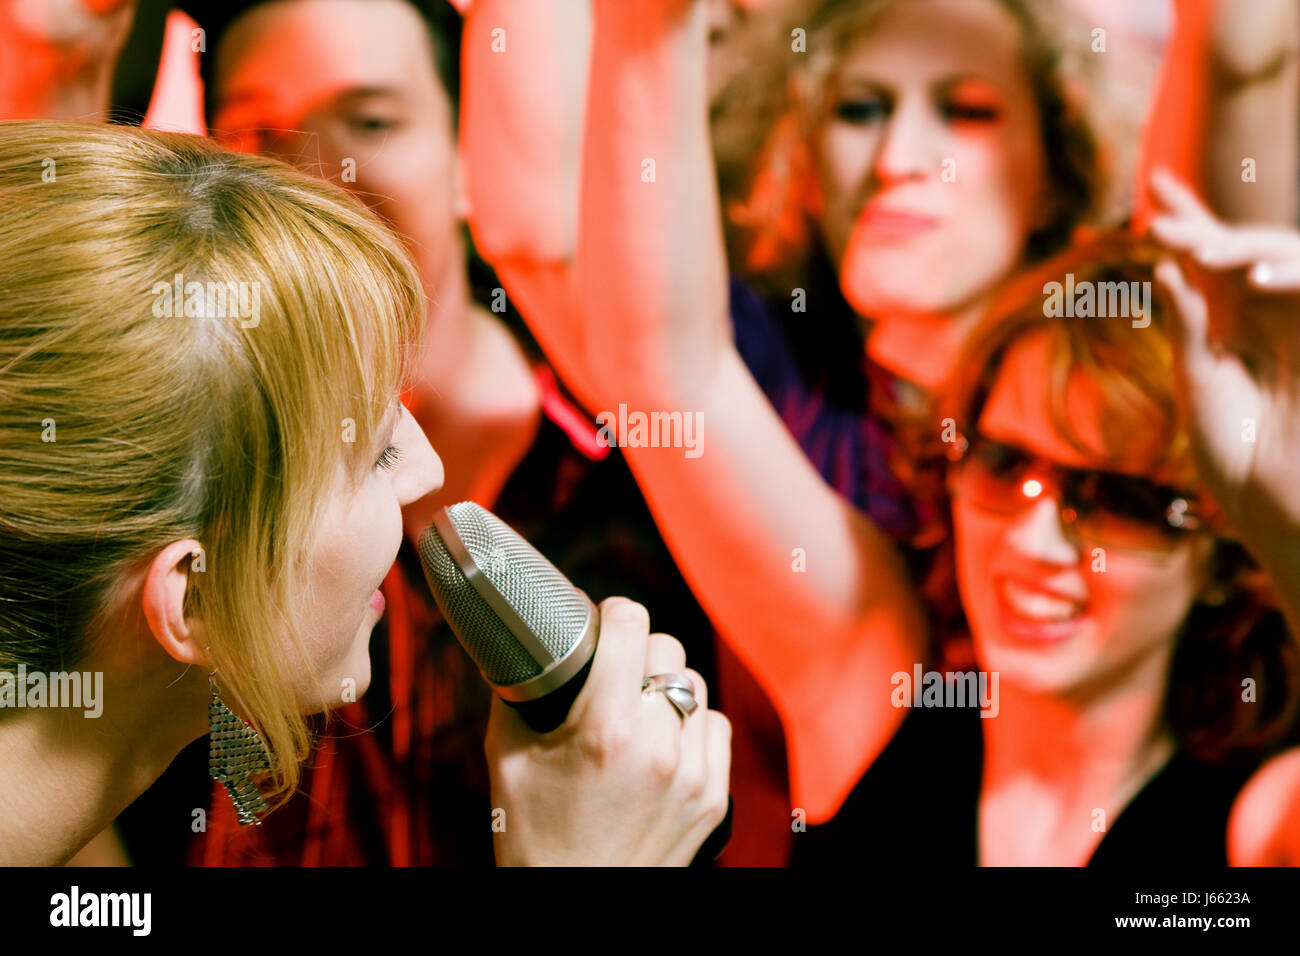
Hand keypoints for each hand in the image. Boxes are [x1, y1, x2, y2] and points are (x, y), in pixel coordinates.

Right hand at [486, 597, 730, 865]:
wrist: (572, 905)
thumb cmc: (533, 837)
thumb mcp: (508, 758)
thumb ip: (519, 693)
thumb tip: (526, 644)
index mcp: (605, 728)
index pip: (631, 623)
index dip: (612, 613)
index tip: (602, 622)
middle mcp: (658, 744)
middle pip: (667, 647)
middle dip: (637, 650)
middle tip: (612, 671)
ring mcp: (693, 772)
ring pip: (695, 684)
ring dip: (667, 687)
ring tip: (637, 709)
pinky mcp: (713, 797)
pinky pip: (716, 726)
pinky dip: (692, 725)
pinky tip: (663, 741)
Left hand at [1149, 168, 1299, 541]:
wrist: (1281, 505)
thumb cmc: (1237, 454)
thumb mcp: (1200, 381)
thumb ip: (1188, 324)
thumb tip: (1165, 267)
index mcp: (1231, 320)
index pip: (1208, 257)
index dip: (1187, 217)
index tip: (1153, 183)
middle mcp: (1269, 311)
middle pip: (1242, 249)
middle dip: (1205, 231)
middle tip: (1163, 226)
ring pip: (1283, 258)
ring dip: (1244, 249)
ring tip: (1203, 254)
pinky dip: (1292, 276)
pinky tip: (1256, 281)